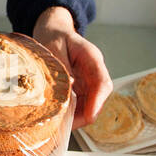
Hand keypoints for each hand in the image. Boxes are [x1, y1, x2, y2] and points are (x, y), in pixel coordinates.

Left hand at [32, 6, 111, 128]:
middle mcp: (94, 71)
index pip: (102, 83)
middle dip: (86, 114)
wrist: (53, 30)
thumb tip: (69, 87)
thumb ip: (62, 66)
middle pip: (99, 98)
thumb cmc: (54, 36)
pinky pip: (81, 104)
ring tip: (60, 124)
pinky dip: (72, 113)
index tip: (89, 116)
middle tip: (66, 125)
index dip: (97, 102)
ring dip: (78, 116)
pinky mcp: (81, 87)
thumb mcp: (54, 46)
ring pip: (91, 104)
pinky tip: (59, 117)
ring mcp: (89, 80)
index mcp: (92, 58)